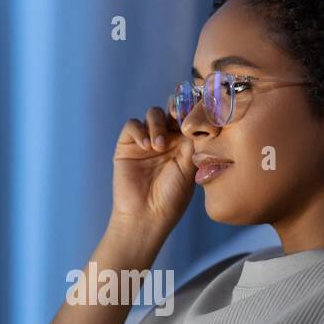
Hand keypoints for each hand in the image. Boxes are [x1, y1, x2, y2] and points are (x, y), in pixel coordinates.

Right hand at [110, 104, 195, 244]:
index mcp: (185, 145)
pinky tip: (146, 147)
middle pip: (170, 109)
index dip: (192, 110)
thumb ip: (192, 141)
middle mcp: (167, 140)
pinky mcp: (127, 146)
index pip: (189, 118)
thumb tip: (196, 117)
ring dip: (158, 124)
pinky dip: (140, 131)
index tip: (196, 112)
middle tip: (178, 116)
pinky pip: (132, 126)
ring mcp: (146, 141)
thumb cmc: (172, 197)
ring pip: (153, 114)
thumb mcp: (189, 168)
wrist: (145, 216)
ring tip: (159, 146)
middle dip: (175, 108)